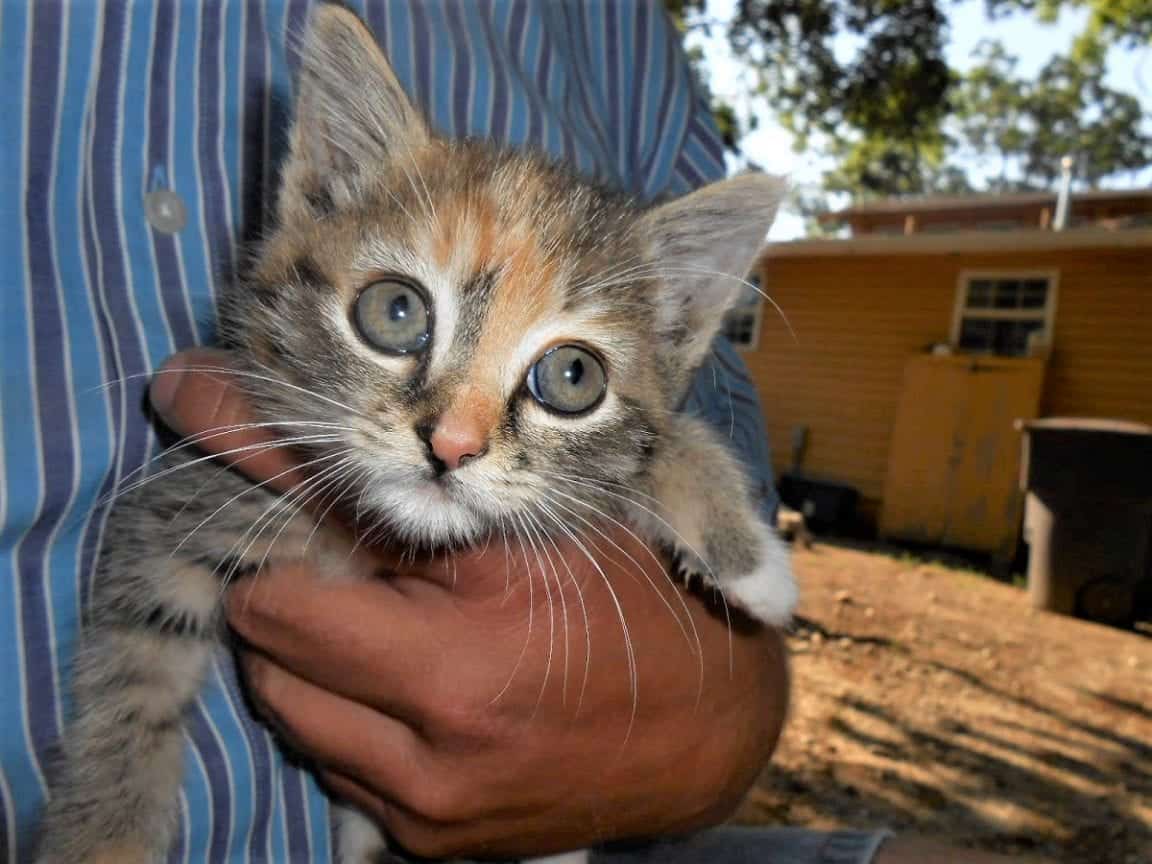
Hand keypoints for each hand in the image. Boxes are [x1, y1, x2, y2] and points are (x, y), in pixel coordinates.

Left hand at [151, 347, 789, 859]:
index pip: (276, 612)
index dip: (276, 552)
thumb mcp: (523, 529)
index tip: (306, 523)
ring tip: (388, 624)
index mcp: (453, 671)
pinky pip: (341, 770)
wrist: (709, 725)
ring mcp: (429, 815)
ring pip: (296, 723)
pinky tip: (412, 682)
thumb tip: (245, 423)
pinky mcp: (435, 844)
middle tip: (353, 571)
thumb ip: (383, 492)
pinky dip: (353, 718)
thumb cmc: (630, 598)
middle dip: (292, 610)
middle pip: (270, 672)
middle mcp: (429, 763)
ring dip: (317, 667)